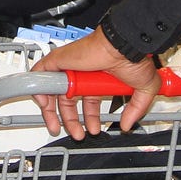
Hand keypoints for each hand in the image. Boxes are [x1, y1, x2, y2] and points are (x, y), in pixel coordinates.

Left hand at [34, 30, 161, 138]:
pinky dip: (38, 88)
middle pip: (69, 100)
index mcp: (98, 80)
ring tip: (55, 127)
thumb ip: (136, 109)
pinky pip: (41, 74)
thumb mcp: (142, 90)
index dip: (88, 117)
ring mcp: (71, 68)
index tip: (92, 128)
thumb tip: (128, 124)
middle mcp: (83, 75)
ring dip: (51, 111)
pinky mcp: (59, 61)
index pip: (87, 102)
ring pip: (53, 90)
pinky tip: (42, 104)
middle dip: (70, 121)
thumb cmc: (132, 59)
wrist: (123, 46)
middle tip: (75, 134)